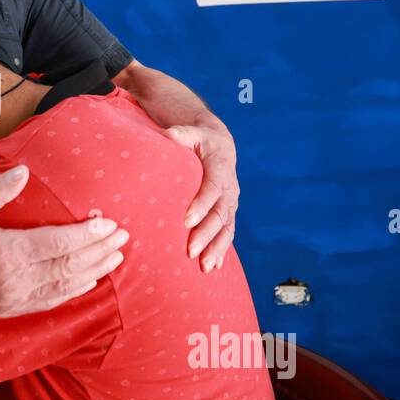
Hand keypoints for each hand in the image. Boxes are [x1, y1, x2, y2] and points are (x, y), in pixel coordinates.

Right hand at [0, 164, 128, 317]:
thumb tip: (23, 170)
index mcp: (7, 252)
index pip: (58, 244)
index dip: (86, 234)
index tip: (108, 222)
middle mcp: (16, 279)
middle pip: (70, 265)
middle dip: (99, 250)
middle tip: (123, 236)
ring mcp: (16, 297)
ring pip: (66, 285)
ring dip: (94, 270)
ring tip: (116, 256)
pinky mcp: (12, 308)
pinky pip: (52, 301)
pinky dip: (75, 290)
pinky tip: (90, 281)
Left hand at [163, 119, 238, 272]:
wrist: (219, 145)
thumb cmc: (200, 139)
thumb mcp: (192, 132)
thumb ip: (181, 134)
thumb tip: (168, 135)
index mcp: (221, 168)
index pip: (213, 188)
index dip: (202, 204)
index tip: (186, 220)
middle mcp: (230, 188)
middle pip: (220, 214)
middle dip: (206, 234)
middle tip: (190, 251)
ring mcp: (230, 203)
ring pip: (227, 228)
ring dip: (216, 248)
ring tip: (204, 266)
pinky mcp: (228, 213)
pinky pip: (227, 234)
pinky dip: (221, 251)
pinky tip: (212, 267)